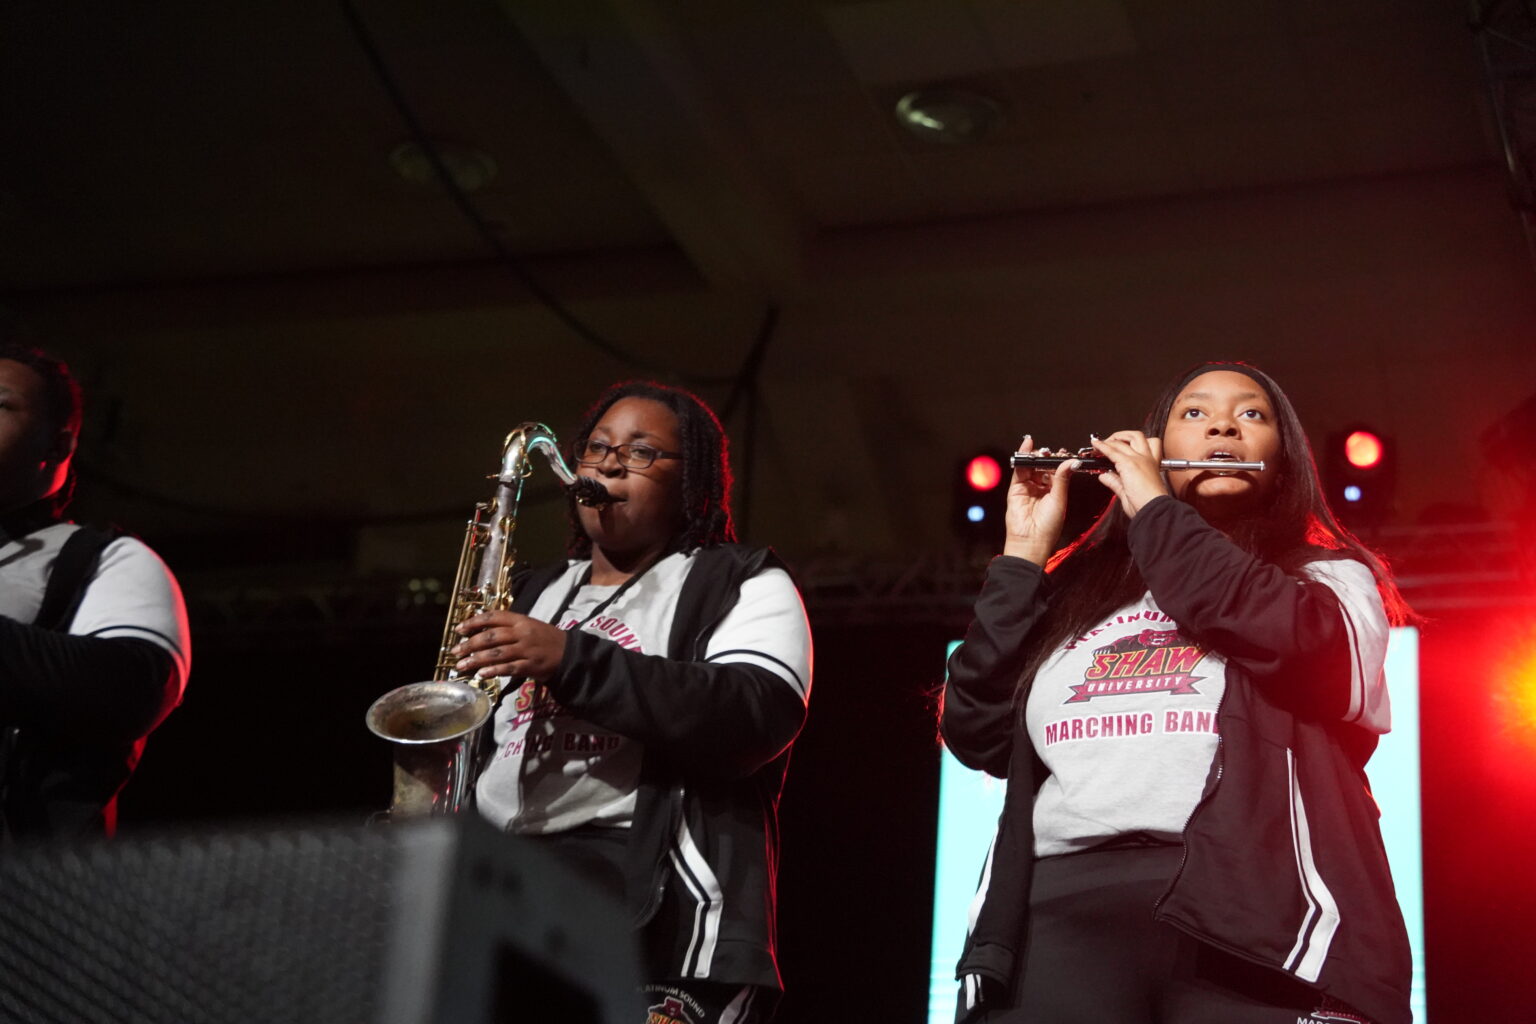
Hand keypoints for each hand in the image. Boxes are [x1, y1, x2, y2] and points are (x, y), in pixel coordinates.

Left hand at [452, 611, 566, 682]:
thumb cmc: (545, 638)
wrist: (569, 653)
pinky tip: (481, 674)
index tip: (459, 629)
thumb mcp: (528, 626)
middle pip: (491, 636)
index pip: (493, 617)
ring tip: (462, 665)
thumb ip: (507, 627)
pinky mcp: (531, 666)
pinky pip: (509, 668)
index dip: (474, 622)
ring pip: (497, 653)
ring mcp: (527, 650)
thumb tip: (480, 631)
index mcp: (521, 620)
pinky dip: (494, 671)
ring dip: (477, 659)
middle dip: (470, 644)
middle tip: (455, 651)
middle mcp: (522, 633)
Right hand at [1002, 436, 1076, 565]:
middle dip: (1047, 457)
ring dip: (1036, 456)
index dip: (1059, 461)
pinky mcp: (1016, 488)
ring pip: (1031, 466)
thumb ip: (1062, 478)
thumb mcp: (1059, 498)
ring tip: (1042, 451)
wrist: (1032, 539)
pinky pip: (1019, 469)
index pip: (1056, 471)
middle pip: (1042, 466)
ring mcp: (1028, 488)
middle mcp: (1040, 489)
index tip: (1064, 453)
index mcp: (1054, 492)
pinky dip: (1023, 457)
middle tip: (1052, 452)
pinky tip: (1028, 446)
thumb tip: (1071, 461)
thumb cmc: (1048, 526)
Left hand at [1089, 431, 1167, 517]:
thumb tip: (1105, 475)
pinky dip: (1102, 447)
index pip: (1141, 446)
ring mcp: (1138, 460)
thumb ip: (1115, 482)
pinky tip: (1095, 445)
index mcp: (1151, 464)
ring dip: (1110, 440)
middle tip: (1109, 442)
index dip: (1126, 443)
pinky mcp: (1129, 464)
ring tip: (1099, 445)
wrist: (1154, 510)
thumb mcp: (1129, 492)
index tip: (1114, 448)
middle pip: (1135, 436)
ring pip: (1123, 441)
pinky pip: (1112, 451)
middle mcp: (1146, 459)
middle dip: (1120, 436)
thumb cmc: (1147, 505)